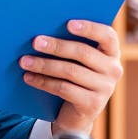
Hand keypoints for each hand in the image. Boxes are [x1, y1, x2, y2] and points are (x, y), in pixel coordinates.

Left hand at [19, 20, 122, 135]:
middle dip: (56, 46)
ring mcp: (105, 88)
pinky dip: (43, 82)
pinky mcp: (92, 104)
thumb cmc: (72, 77)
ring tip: (24, 61)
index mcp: (111, 52)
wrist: (75, 114)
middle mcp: (113, 69)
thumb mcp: (75, 60)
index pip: (108, 35)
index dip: (90, 28)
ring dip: (44, 65)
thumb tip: (42, 33)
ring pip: (71, 71)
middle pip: (83, 52)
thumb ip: (68, 44)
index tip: (68, 24)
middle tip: (35, 42)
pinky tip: (29, 77)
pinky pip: (64, 89)